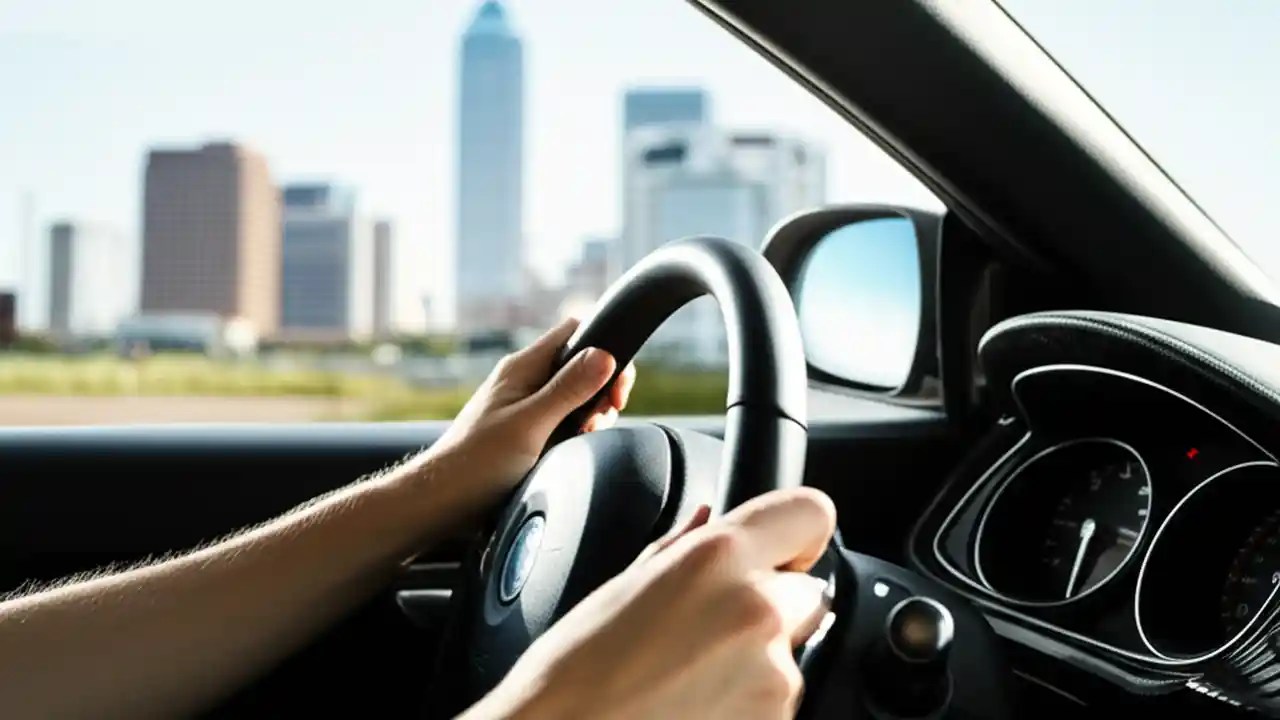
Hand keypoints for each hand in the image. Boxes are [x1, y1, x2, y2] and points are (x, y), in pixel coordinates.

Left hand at [419, 317, 636, 524]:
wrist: (443, 500)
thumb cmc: (476, 462)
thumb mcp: (531, 424)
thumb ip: (568, 390)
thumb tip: (605, 355)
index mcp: (524, 367)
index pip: (575, 332)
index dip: (604, 348)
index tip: (615, 385)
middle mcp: (526, 381)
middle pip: (582, 366)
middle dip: (602, 390)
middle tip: (598, 418)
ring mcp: (526, 406)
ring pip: (577, 397)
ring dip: (590, 415)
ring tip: (580, 437)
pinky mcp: (528, 431)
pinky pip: (564, 421)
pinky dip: (575, 432)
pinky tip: (570, 449)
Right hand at [470, 487, 836, 719]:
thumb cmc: (570, 680)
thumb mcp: (617, 592)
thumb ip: (678, 549)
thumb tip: (707, 518)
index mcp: (716, 558)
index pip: (809, 512)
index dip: (796, 535)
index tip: (782, 554)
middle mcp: (756, 609)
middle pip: (807, 595)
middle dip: (772, 609)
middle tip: (710, 635)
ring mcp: (773, 676)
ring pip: (791, 657)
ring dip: (757, 666)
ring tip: (687, 682)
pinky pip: (778, 705)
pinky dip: (748, 707)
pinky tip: (694, 709)